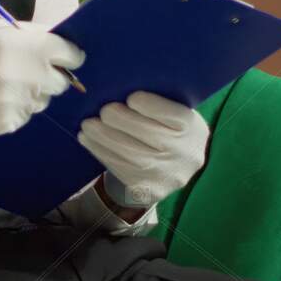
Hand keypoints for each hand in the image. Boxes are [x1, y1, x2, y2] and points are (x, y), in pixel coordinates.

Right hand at [0, 18, 84, 136]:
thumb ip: (32, 34)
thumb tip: (59, 40)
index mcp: (30, 48)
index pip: (72, 55)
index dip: (68, 56)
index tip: (62, 58)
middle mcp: (31, 76)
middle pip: (62, 82)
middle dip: (50, 76)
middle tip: (27, 72)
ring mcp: (21, 102)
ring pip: (43, 100)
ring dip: (31, 93)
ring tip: (3, 85)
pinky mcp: (10, 123)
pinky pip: (26, 115)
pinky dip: (15, 108)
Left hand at [78, 92, 207, 207]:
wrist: (175, 168)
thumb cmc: (168, 130)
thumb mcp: (173, 113)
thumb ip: (155, 102)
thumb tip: (121, 90)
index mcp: (192, 128)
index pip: (173, 115)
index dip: (151, 106)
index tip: (131, 98)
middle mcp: (184, 154)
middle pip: (150, 136)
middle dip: (121, 122)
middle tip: (102, 111)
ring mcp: (166, 175)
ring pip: (131, 156)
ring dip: (104, 138)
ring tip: (87, 126)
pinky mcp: (148, 190)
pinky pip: (120, 169)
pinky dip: (101, 152)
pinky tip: (89, 140)